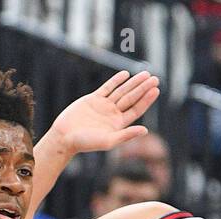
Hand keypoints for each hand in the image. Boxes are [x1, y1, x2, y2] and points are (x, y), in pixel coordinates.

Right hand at [45, 70, 160, 156]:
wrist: (64, 137)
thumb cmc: (85, 143)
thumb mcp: (108, 140)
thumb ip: (127, 135)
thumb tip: (145, 130)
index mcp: (118, 124)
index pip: (136, 109)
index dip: (147, 99)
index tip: (156, 90)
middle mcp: (112, 114)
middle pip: (132, 98)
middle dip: (143, 88)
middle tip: (155, 78)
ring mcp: (103, 105)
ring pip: (121, 91)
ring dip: (133, 82)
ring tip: (145, 74)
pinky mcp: (92, 99)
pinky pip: (107, 88)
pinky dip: (116, 81)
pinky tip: (125, 75)